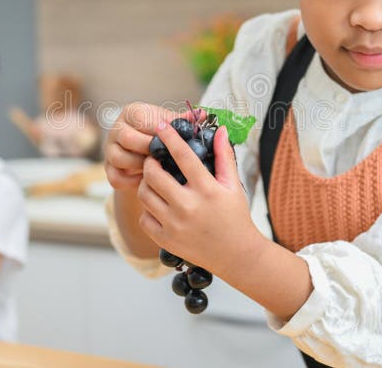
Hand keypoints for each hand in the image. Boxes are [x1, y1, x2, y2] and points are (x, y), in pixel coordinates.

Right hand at [104, 103, 202, 193]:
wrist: (147, 153)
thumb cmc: (162, 134)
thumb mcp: (171, 124)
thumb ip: (184, 120)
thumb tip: (203, 114)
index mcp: (132, 113)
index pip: (140, 119)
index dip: (158, 131)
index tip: (174, 141)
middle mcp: (116, 129)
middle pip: (126, 138)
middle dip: (148, 149)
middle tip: (166, 157)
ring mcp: (110, 150)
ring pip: (119, 158)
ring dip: (141, 165)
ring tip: (160, 169)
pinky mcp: (109, 170)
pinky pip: (116, 178)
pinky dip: (133, 182)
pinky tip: (150, 181)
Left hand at [137, 122, 262, 274]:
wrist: (237, 255)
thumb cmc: (236, 217)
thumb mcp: (233, 185)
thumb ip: (224, 156)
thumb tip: (218, 129)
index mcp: (207, 190)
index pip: (184, 156)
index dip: (170, 138)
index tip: (161, 126)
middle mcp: (188, 207)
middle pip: (154, 175)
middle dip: (150, 163)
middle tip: (154, 160)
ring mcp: (175, 225)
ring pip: (144, 195)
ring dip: (146, 184)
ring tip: (155, 182)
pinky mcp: (166, 240)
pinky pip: (144, 218)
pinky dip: (148, 209)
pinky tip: (158, 205)